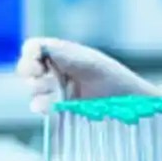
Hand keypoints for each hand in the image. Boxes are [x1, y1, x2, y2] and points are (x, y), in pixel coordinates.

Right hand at [15, 37, 161, 113]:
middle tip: (46, 81)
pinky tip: (55, 108)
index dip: (29, 56)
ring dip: (39, 93)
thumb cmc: (116, 80)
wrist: (133, 107)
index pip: (34, 49)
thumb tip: (38, 48)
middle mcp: (57, 71)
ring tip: (55, 98)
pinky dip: (44, 108)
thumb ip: (64, 55)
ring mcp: (57, 92)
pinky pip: (43, 109)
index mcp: (63, 54)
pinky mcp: (60, 112)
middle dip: (33, 76)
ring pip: (33, 91)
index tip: (35, 66)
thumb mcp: (89, 63)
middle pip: (28, 71)